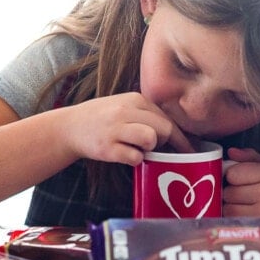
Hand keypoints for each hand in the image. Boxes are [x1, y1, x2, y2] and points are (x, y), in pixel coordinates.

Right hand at [57, 92, 193, 165]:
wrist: (70, 127)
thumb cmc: (102, 118)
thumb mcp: (123, 106)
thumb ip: (147, 114)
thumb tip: (176, 132)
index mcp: (134, 99)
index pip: (167, 117)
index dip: (180, 136)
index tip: (190, 149)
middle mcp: (125, 111)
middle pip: (164, 129)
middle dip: (166, 143)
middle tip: (156, 149)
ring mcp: (115, 129)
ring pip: (151, 139)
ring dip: (149, 149)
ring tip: (137, 148)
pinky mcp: (107, 148)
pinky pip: (135, 157)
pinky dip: (134, 160)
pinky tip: (124, 155)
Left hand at [222, 147, 259, 216]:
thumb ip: (250, 158)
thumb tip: (230, 151)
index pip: (233, 173)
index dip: (233, 175)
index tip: (241, 179)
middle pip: (229, 191)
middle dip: (232, 192)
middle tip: (245, 194)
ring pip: (228, 208)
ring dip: (232, 206)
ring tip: (246, 204)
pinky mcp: (259, 227)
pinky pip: (234, 221)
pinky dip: (235, 217)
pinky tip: (247, 214)